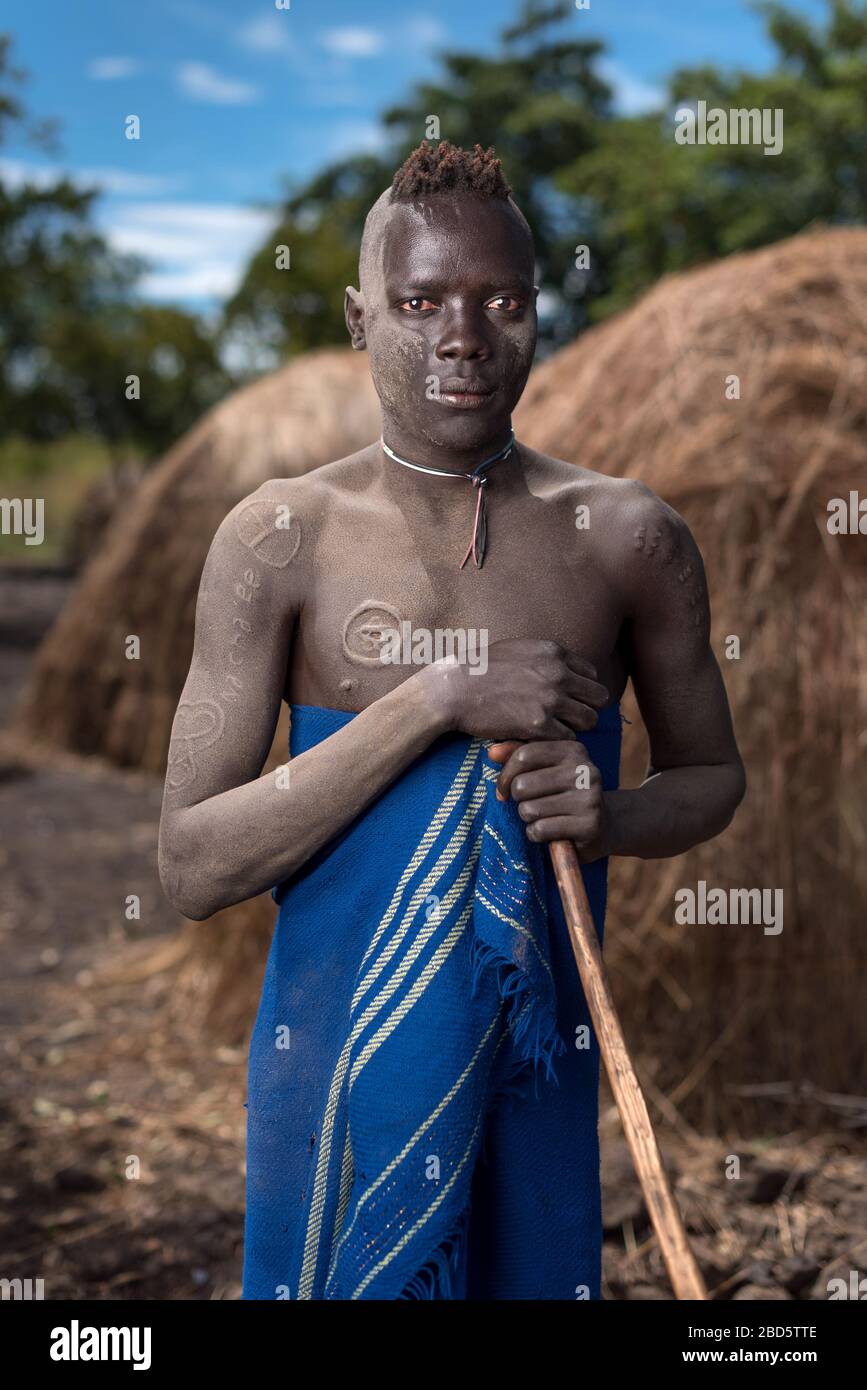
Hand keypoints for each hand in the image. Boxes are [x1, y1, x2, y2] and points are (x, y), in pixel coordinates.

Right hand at [420, 638, 607, 742]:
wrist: (453, 689)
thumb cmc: (479, 669)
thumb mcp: (518, 649)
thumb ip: (546, 658)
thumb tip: (564, 667)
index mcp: (554, 652)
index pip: (593, 674)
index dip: (582, 689)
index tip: (568, 699)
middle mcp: (558, 674)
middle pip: (599, 698)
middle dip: (586, 708)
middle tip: (568, 718)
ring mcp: (550, 699)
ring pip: (589, 720)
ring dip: (575, 727)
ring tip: (554, 729)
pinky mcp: (538, 725)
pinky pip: (568, 738)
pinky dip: (557, 741)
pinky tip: (540, 738)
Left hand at [487, 739, 609, 860]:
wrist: (604, 826)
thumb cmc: (565, 794)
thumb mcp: (545, 769)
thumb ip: (518, 756)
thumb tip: (492, 752)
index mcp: (573, 750)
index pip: (524, 755)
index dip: (505, 775)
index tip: (504, 789)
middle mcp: (584, 771)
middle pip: (522, 785)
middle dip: (519, 800)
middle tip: (532, 805)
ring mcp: (589, 798)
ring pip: (529, 810)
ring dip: (529, 818)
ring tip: (545, 817)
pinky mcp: (589, 825)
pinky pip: (539, 830)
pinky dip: (537, 835)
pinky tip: (551, 832)